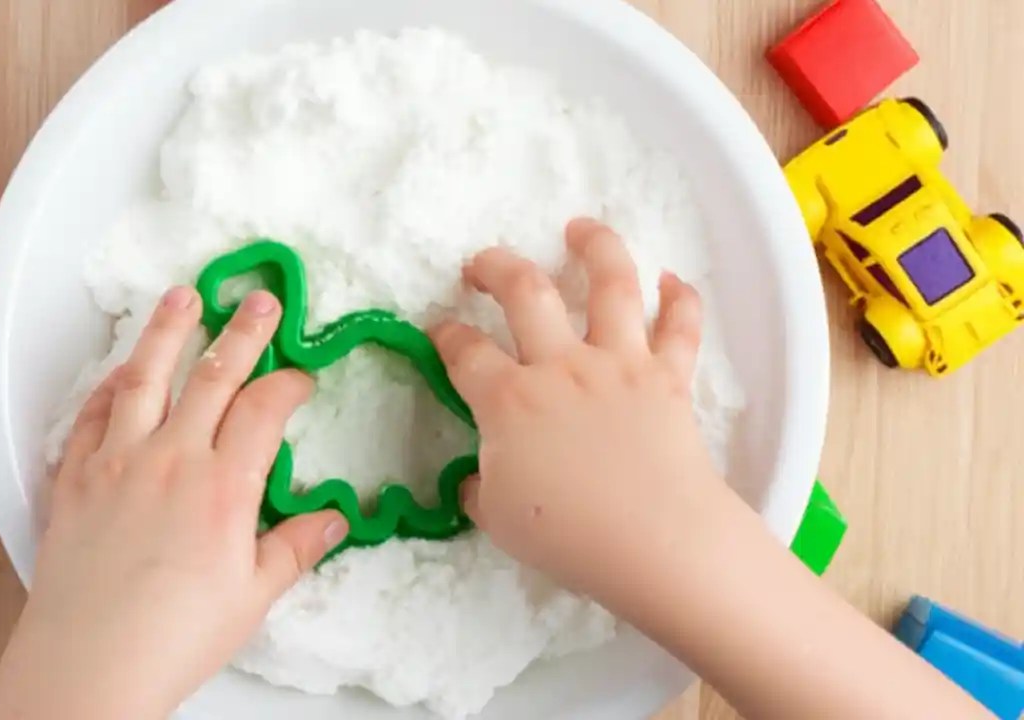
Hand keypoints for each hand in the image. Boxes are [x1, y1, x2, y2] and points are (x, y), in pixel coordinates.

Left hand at [0, 288, 346, 719]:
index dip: (288, 382)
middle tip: (258, 299)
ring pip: (145, 377)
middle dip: (242, 331)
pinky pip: (92, 415)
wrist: (89, 662)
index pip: (265, 409)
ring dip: (167, 331)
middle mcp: (171, 459)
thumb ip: (293, 548)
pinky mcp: (74, 477)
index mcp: (223, 486)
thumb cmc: (173, 637)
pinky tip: (122, 371)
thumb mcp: (252, 596)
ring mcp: (117, 462)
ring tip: (182, 296)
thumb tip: (331, 520)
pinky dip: (109, 385)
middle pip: (214, 375)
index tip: (300, 376)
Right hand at [432, 217, 720, 611]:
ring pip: (610, 284)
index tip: (438, 329)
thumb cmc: (568, 535)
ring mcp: (619, 365)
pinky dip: (680, 299)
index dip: (444, 334)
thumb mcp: (499, 518)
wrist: (655, 542)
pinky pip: (680, 327)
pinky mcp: (668, 378)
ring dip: (596, 246)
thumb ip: (481, 488)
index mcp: (509, 399)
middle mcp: (561, 366)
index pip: (465, 351)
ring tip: (581, 227)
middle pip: (525, 291)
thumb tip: (475, 479)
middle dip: (496, 266)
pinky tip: (672, 278)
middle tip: (482, 263)